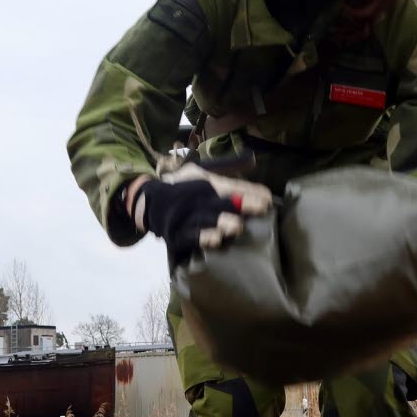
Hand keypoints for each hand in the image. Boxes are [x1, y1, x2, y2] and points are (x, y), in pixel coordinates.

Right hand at [130, 164, 272, 266]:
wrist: (149, 201)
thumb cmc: (184, 188)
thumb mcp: (202, 176)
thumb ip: (228, 183)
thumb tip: (260, 186)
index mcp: (206, 183)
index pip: (231, 186)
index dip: (250, 192)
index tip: (268, 199)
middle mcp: (197, 198)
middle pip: (221, 202)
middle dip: (241, 204)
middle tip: (260, 208)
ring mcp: (186, 216)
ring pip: (206, 220)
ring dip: (221, 223)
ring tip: (236, 227)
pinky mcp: (177, 233)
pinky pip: (190, 236)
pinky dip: (202, 237)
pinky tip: (215, 240)